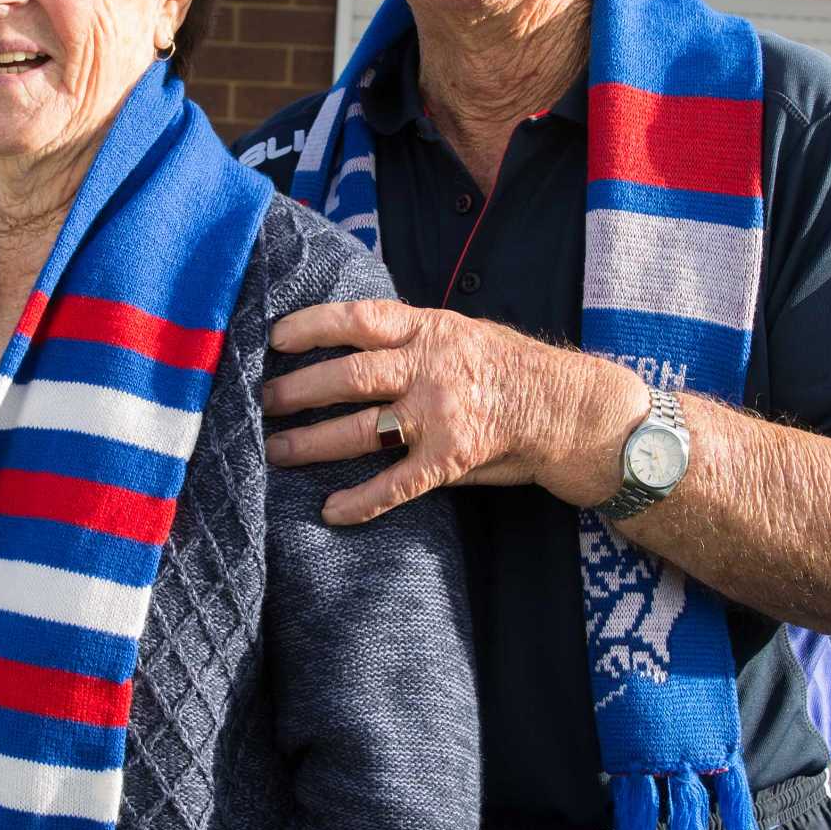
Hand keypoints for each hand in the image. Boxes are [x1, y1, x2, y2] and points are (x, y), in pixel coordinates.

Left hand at [261, 300, 645, 527]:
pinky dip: (361, 500)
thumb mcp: (460, 332)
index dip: (311, 325)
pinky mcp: (451, 459)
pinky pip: (396, 484)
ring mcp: (440, 414)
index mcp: (429, 328)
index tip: (275, 337)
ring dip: (310, 442)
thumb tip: (349, 342)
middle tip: (261, 402)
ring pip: (360, 429)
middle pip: (348, 376)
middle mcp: (430, 367)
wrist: (569, 408)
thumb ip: (410, 338)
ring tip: (275, 451)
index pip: (358, 319)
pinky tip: (331, 511)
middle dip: (297, 391)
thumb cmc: (510, 368)